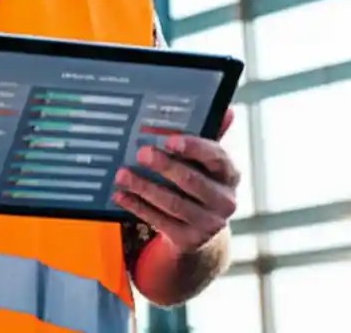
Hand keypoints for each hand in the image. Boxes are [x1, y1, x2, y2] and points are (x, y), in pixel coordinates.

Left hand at [112, 108, 239, 253]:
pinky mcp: (189, 240)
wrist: (201, 230)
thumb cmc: (199, 182)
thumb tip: (228, 110)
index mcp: (230, 174)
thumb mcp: (206, 163)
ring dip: (144, 187)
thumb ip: (209, 136)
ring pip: (173, 203)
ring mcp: (209, 223)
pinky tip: (121, 195)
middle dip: (165, 166)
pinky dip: (138, 206)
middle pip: (192, 181)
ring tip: (122, 174)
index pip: (216, 158)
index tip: (169, 140)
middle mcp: (225, 201)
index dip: (193, 148)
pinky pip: (159, 221)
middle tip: (141, 153)